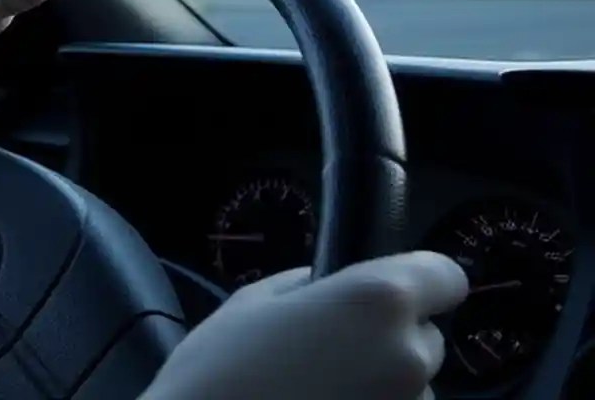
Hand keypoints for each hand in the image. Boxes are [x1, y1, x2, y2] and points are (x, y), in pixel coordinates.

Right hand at [143, 251, 467, 399]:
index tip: (390, 297)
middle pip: (425, 340)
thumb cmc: (217, 370)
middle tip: (332, 356)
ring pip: (411, 389)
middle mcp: (408, 355)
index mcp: (377, 300)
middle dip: (389, 343)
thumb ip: (308, 288)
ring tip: (320, 394)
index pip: (445, 276)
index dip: (420, 283)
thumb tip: (329, 290)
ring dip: (380, 388)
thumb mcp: (253, 303)